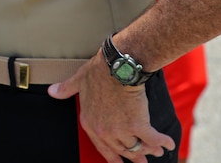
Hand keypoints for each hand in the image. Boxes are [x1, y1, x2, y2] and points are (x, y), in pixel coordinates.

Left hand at [48, 52, 174, 162]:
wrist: (116, 67)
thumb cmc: (98, 72)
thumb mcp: (78, 81)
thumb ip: (66, 89)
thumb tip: (53, 91)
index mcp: (90, 123)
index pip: (102, 147)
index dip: (112, 157)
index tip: (119, 162)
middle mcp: (105, 131)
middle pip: (122, 150)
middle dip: (134, 157)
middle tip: (141, 161)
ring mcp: (121, 130)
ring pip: (137, 147)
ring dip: (149, 150)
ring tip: (156, 150)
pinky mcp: (138, 125)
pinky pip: (153, 140)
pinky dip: (162, 143)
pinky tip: (168, 144)